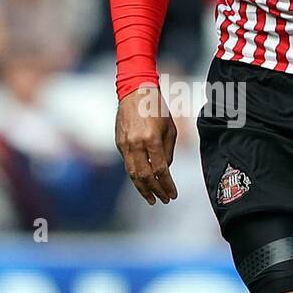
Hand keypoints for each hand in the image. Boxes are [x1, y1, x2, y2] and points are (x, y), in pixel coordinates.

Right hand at [114, 85, 177, 203]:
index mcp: (151, 139)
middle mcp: (136, 143)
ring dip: (142, 188)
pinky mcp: (119, 143)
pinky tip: (143, 182)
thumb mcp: (170, 128)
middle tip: (163, 200)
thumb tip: (164, 170)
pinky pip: (128, 163)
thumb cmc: (157, 108)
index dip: (167, 185)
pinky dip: (136, 175)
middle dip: (155, 191)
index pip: (160, 170)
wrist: (135, 91)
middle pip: (145, 176)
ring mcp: (125, 144)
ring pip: (132, 173)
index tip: (172, 194)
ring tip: (151, 199)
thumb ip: (168, 151)